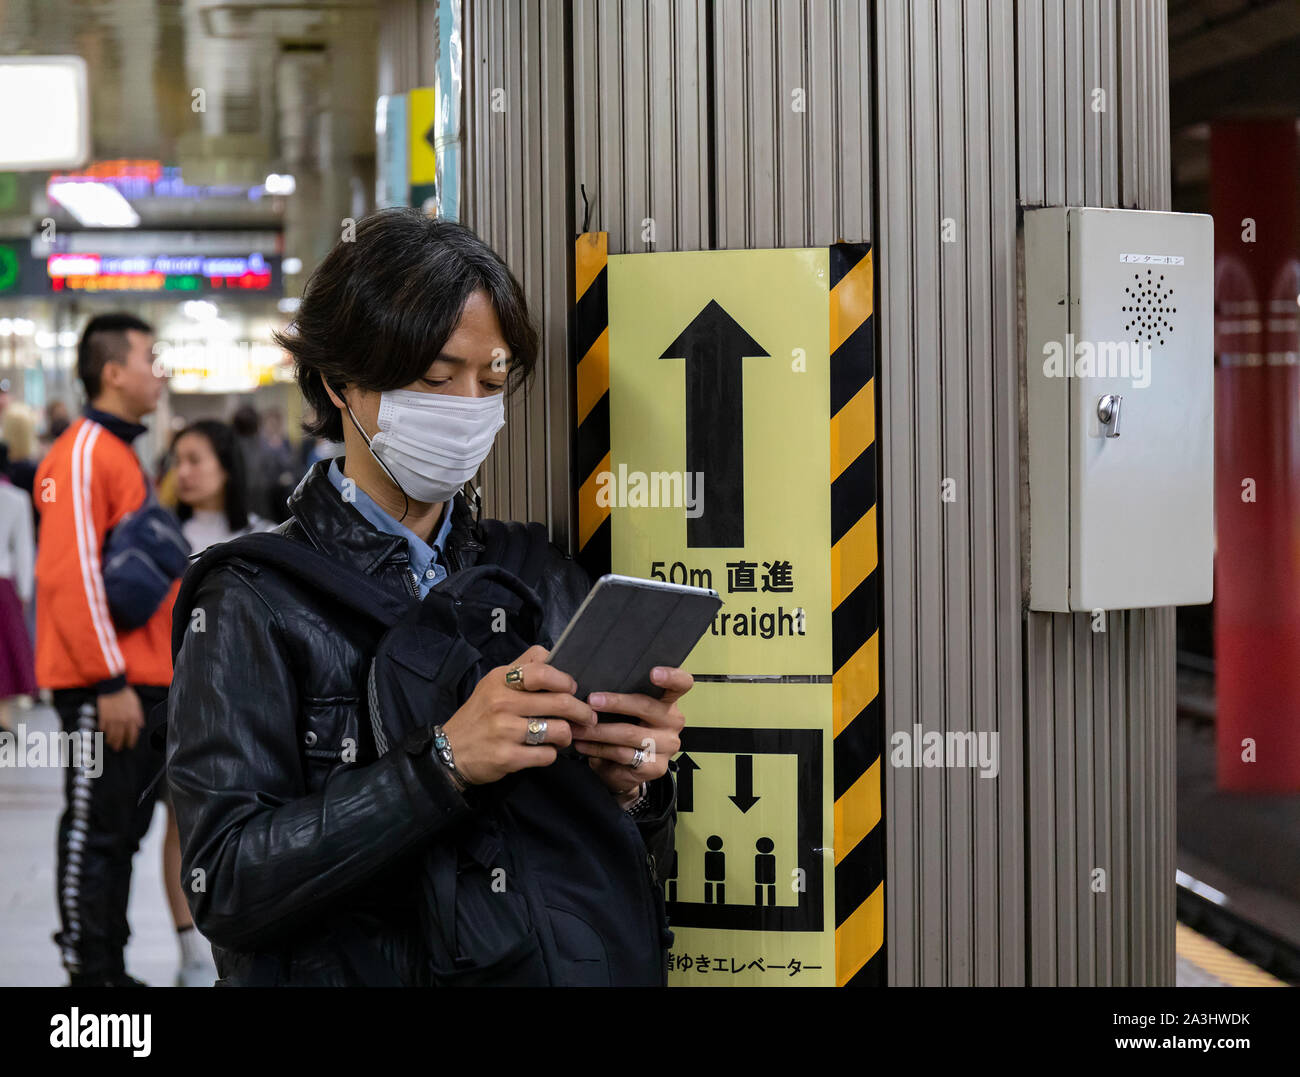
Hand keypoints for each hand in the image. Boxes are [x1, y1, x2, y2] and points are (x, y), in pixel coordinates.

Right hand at [97, 686, 143, 751]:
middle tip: (118, 749)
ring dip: (111, 741)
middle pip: (120, 736)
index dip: (131, 741)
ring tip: (110, 744)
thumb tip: (141, 725)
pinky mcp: (103, 717)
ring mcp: (112, 719)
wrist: (114, 687)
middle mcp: (122, 721)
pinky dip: (103, 731)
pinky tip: (103, 734)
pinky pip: (103, 727)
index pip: (132, 733)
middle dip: (119, 744)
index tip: (129, 746)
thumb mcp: (136, 704)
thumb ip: (138, 716)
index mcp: (132, 717)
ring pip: (111, 734)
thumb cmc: (126, 695)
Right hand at [442, 645, 597, 785]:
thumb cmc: (479, 715)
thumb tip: (553, 656)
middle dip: (581, 711)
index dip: (565, 679)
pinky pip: (548, 755)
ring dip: (567, 735)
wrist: (449, 752)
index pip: (542, 671)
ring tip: (564, 735)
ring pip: (559, 730)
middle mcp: (502, 703)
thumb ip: (522, 668)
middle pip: (560, 702)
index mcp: (500, 681)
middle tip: (586, 717)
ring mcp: (505, 731)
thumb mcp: (493, 683)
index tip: (572, 688)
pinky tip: (545, 750)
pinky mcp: (508, 757)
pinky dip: (552, 753)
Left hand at [575, 666, 693, 797]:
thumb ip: (621, 696)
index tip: (654, 673)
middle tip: (591, 701)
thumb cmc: (625, 729)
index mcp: (669, 701)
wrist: (627, 770)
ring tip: (577, 727)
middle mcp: (673, 722)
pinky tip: (583, 745)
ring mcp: (667, 746)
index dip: (671, 676)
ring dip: (598, 731)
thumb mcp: (626, 711)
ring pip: (629, 733)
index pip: (681, 684)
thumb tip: (592, 684)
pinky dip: (598, 749)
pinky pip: (623, 754)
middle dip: (615, 702)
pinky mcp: (655, 767)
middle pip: (646, 706)